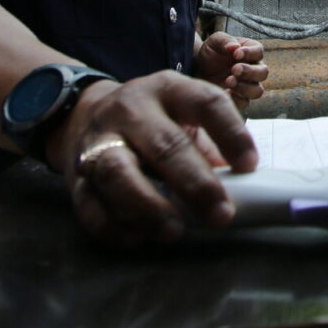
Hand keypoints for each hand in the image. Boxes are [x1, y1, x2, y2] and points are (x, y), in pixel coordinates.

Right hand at [45, 71, 257, 246]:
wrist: (86, 116)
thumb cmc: (154, 123)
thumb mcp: (183, 116)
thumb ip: (210, 146)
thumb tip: (243, 190)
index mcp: (169, 90)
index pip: (205, 103)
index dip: (231, 134)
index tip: (250, 166)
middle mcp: (132, 110)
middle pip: (164, 144)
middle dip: (196, 184)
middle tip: (221, 216)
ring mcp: (99, 140)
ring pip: (118, 172)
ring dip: (149, 206)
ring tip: (175, 231)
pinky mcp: (77, 174)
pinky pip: (90, 204)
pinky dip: (114, 226)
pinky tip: (138, 238)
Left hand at [193, 32, 267, 112]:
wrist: (197, 68)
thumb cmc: (210, 52)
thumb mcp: (214, 41)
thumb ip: (225, 40)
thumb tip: (235, 47)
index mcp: (250, 52)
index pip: (258, 51)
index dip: (250, 53)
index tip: (236, 54)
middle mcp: (253, 69)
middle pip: (263, 73)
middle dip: (249, 71)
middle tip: (234, 70)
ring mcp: (248, 85)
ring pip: (257, 91)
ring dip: (244, 87)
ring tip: (228, 81)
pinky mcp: (239, 98)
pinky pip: (244, 103)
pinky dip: (236, 99)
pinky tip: (225, 92)